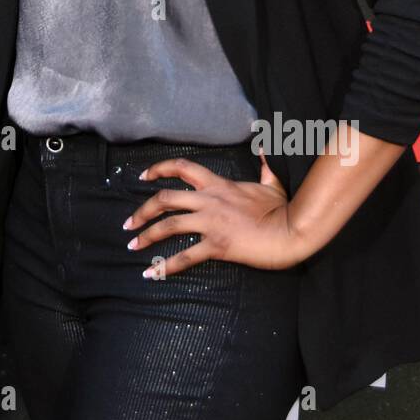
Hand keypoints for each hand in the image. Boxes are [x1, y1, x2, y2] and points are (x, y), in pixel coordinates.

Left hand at [122, 149, 306, 276]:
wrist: (292, 230)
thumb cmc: (283, 208)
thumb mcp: (271, 181)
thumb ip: (263, 164)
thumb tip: (262, 146)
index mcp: (218, 184)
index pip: (182, 168)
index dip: (159, 169)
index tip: (143, 176)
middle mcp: (209, 201)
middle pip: (165, 199)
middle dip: (142, 211)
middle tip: (128, 224)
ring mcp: (212, 223)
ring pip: (169, 225)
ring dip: (147, 236)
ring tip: (132, 246)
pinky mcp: (218, 245)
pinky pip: (186, 256)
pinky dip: (166, 266)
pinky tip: (152, 273)